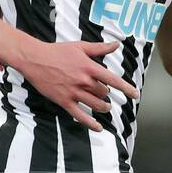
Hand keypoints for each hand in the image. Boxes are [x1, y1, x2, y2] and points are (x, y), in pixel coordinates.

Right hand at [18, 39, 137, 131]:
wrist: (35, 59)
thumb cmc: (57, 51)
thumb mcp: (80, 47)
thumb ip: (100, 48)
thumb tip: (116, 44)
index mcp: (89, 67)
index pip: (113, 80)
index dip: (126, 88)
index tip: (135, 95)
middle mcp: (84, 81)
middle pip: (103, 93)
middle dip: (106, 94)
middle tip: (104, 93)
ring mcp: (74, 93)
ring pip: (95, 105)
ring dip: (103, 107)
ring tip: (105, 107)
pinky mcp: (64, 101)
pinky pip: (80, 115)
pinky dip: (91, 123)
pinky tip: (98, 128)